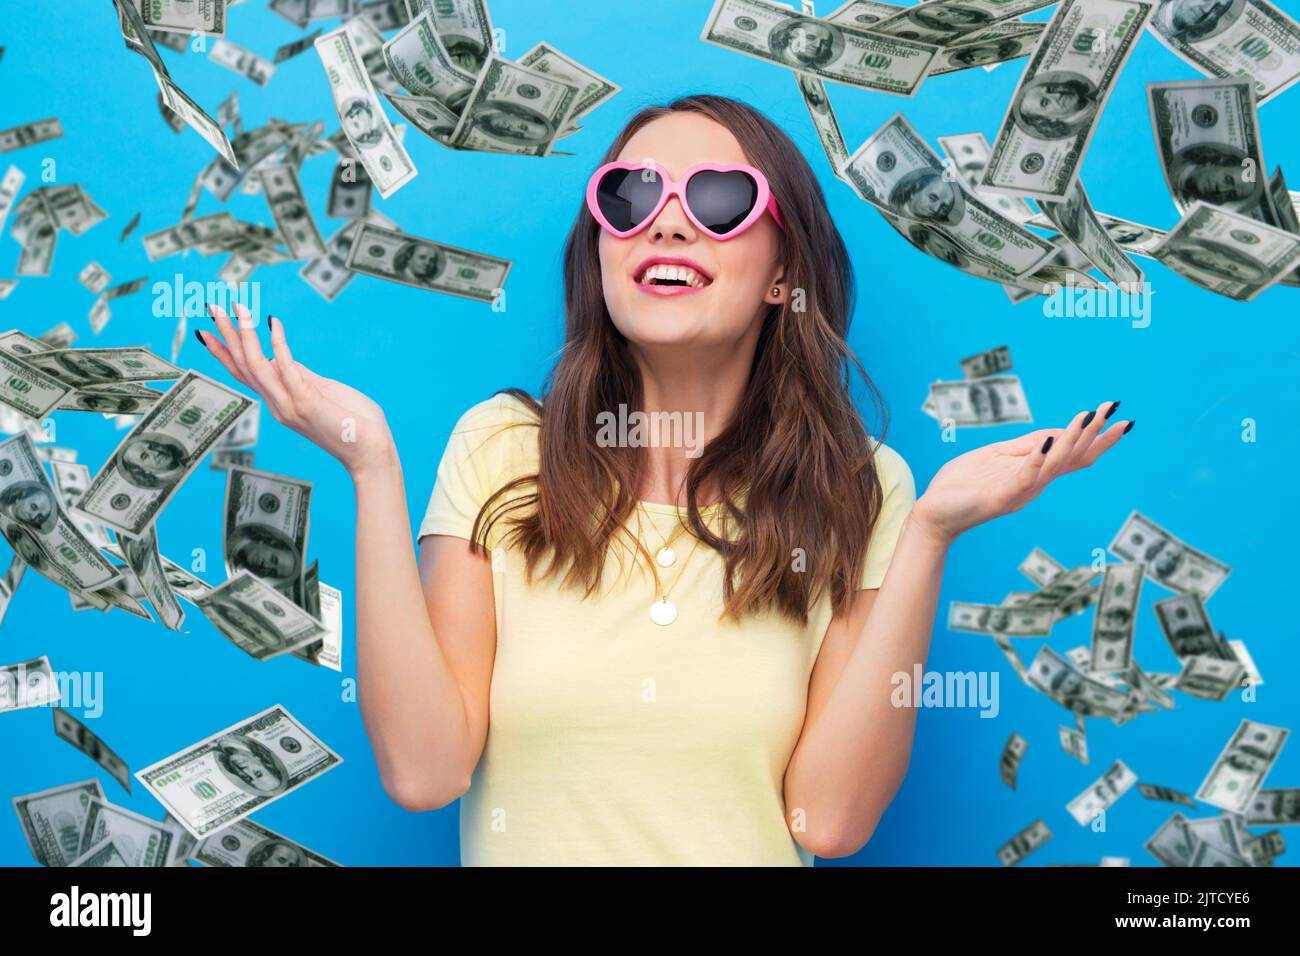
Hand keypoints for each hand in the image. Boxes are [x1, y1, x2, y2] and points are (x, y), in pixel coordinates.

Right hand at [197, 303, 396, 478]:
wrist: (370, 451)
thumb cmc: (353, 422)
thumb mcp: (321, 391)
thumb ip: (300, 376)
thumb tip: (280, 357)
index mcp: (279, 403)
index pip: (244, 374)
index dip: (223, 353)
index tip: (204, 331)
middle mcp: (278, 405)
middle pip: (242, 366)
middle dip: (226, 335)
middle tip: (211, 306)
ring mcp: (289, 405)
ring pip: (255, 366)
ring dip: (243, 335)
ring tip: (236, 308)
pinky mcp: (306, 402)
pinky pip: (287, 368)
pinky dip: (279, 344)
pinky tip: (273, 323)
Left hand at [912, 401, 1131, 544]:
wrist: (933, 513)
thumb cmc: (962, 485)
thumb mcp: (996, 457)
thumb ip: (1024, 447)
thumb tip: (1055, 432)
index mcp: (1034, 473)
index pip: (1073, 454)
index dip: (1096, 436)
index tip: (1119, 415)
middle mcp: (1034, 484)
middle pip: (1073, 459)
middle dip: (1095, 435)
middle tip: (1117, 411)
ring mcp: (1019, 491)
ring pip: (1054, 465)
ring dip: (1071, 440)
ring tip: (1087, 418)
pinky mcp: (1001, 497)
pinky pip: (1024, 476)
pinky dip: (1037, 459)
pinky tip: (1048, 441)